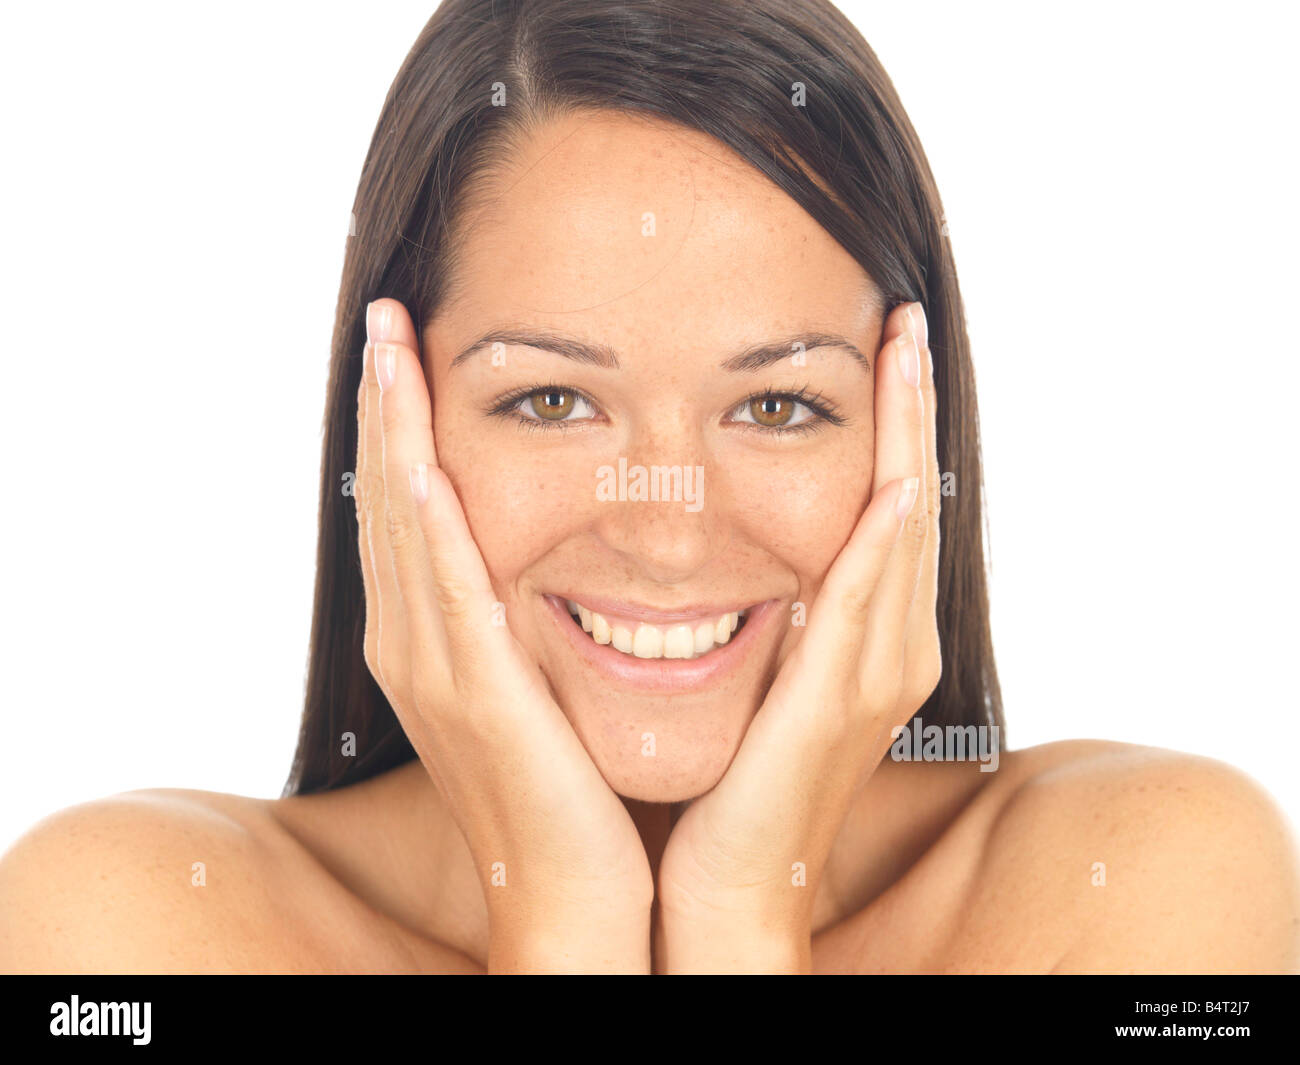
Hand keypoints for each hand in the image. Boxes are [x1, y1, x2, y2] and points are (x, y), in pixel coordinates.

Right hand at [355, 298, 652, 972]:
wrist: (569, 893)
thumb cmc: (563, 789)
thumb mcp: (533, 685)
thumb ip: (521, 618)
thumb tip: (542, 557)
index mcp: (429, 639)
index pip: (406, 510)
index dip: (397, 427)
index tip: (405, 352)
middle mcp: (412, 643)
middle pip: (387, 498)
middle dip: (383, 405)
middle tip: (386, 317)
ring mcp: (430, 665)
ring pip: (402, 522)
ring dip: (393, 428)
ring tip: (391, 343)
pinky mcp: (470, 687)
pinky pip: (442, 580)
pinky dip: (425, 509)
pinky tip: (417, 448)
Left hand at [655, 301, 940, 972]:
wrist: (733, 881)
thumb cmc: (737, 781)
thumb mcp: (763, 676)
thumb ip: (777, 612)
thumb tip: (755, 548)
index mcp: (871, 641)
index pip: (889, 510)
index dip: (896, 429)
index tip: (888, 351)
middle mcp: (892, 649)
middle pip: (912, 504)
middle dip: (912, 413)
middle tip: (906, 324)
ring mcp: (875, 676)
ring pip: (901, 536)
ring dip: (905, 443)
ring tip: (904, 357)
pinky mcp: (840, 703)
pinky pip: (867, 607)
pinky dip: (884, 544)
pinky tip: (894, 485)